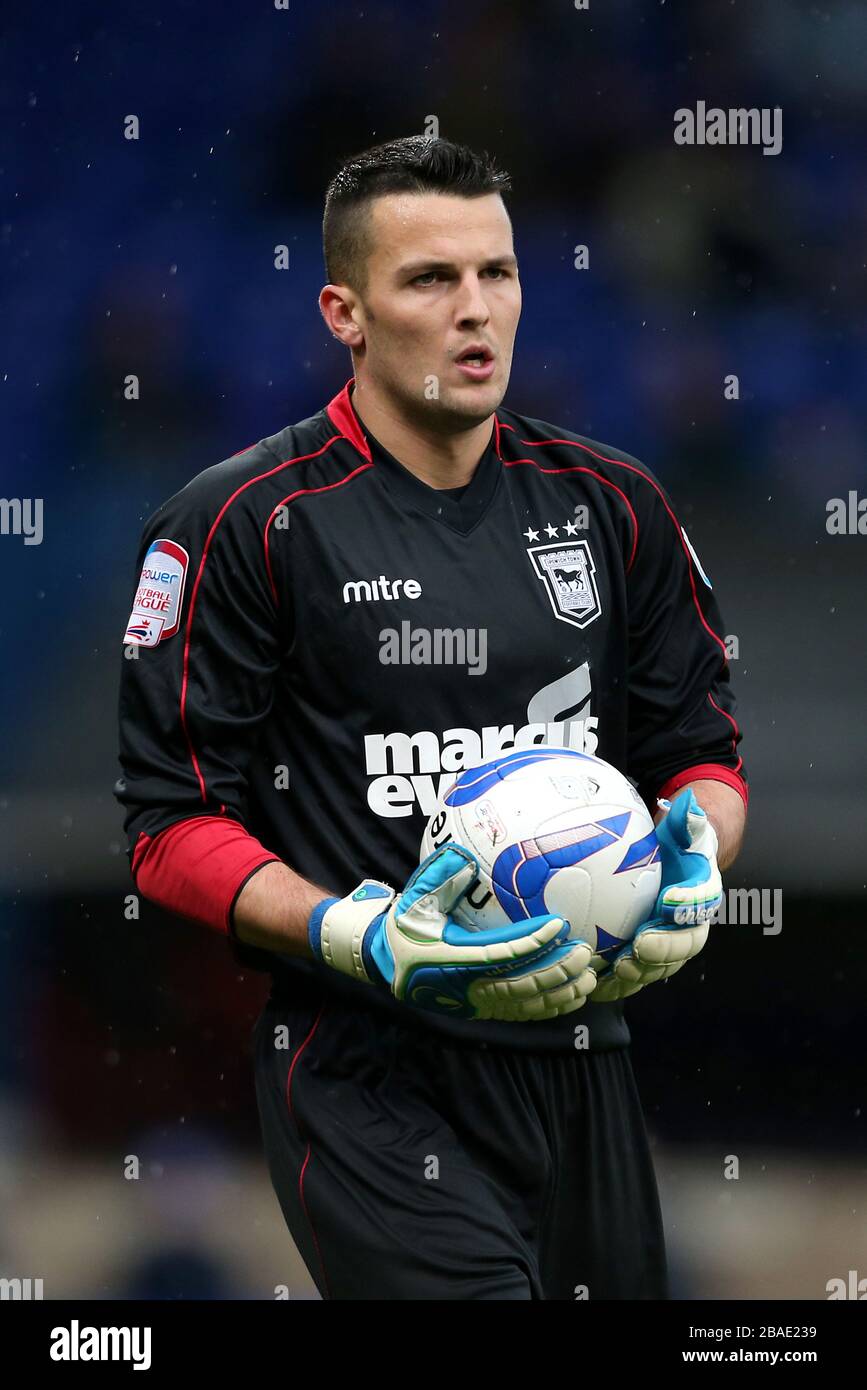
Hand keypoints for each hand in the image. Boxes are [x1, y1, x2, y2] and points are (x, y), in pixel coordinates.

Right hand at [308, 843, 597, 1021]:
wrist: (389, 965)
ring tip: (588, 976)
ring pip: (527, 1004)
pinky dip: (551, 1006)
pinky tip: (574, 994)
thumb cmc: (405, 927)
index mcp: (453, 959)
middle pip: (521, 984)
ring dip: (560, 991)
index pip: (501, 951)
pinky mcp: (484, 1011)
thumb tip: (464, 854)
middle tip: (583, 951)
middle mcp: (468, 987)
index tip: (558, 923)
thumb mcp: (413, 899)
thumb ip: (438, 877)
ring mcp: (477, 1004)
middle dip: (556, 969)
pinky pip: (523, 1013)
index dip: (532, 940)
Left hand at [592, 788, 721, 1002]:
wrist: (670, 867)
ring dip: (640, 972)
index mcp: (701, 892)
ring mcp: (667, 946)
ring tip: (618, 969)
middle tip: (639, 947)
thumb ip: (687, 819)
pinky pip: (632, 975)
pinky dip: (615, 983)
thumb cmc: (674, 844)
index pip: (702, 901)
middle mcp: (689, 925)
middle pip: (684, 946)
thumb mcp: (682, 827)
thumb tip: (689, 805)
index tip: (669, 902)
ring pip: (659, 968)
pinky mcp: (643, 960)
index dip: (689, 905)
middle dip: (664, 950)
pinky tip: (593, 983)